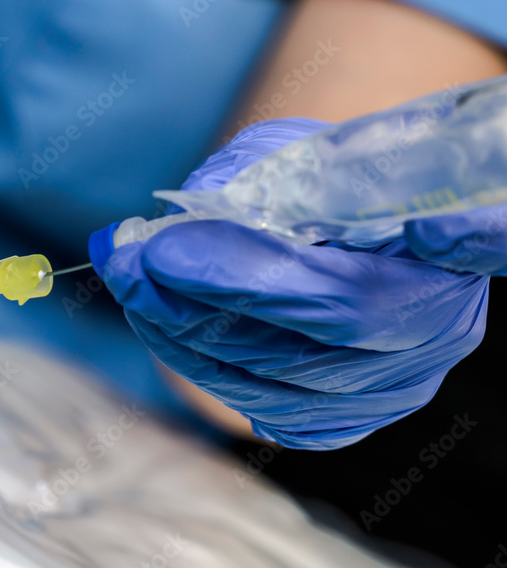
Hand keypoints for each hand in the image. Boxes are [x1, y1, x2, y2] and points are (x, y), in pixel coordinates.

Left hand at [94, 118, 487, 448]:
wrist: (374, 215)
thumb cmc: (342, 173)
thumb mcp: (310, 153)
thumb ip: (259, 183)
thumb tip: (180, 224)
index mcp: (444, 267)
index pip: (336, 298)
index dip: (242, 277)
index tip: (158, 248)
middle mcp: (431, 342)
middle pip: (293, 354)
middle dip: (189, 307)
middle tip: (122, 264)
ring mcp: (391, 390)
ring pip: (268, 388)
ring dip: (180, 338)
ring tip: (129, 284)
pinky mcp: (351, 414)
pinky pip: (267, 412)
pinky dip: (202, 368)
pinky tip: (163, 325)